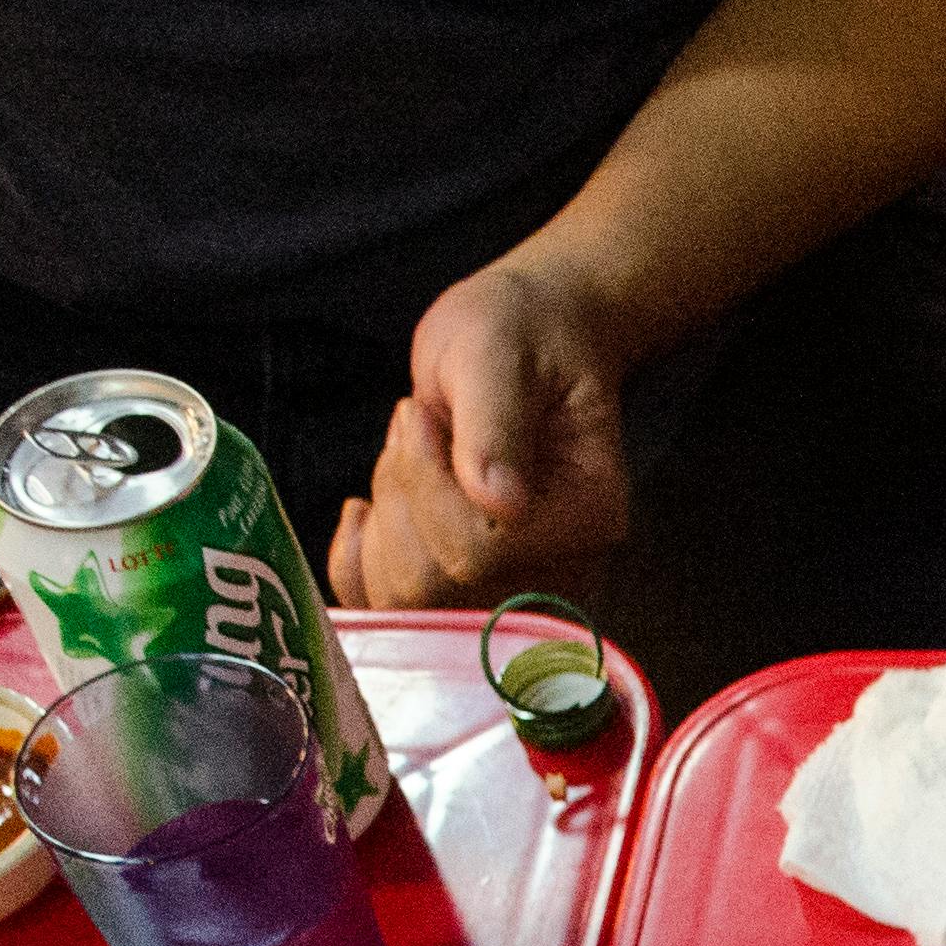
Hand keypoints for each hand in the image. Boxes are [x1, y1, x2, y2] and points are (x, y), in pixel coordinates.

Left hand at [327, 261, 634, 609]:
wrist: (530, 342)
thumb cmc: (518, 334)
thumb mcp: (497, 355)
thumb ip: (496, 425)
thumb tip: (500, 504)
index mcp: (587, 518)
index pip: (476, 551)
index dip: (424, 482)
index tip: (423, 415)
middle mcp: (562, 573)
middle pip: (434, 586)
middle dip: (401, 497)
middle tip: (419, 429)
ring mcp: (517, 589)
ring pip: (404, 600)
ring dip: (386, 516)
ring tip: (414, 456)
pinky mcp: (474, 588)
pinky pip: (392, 610)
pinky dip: (357, 559)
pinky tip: (367, 511)